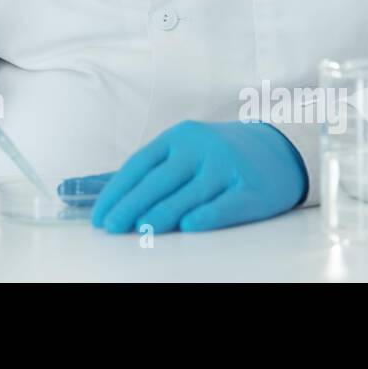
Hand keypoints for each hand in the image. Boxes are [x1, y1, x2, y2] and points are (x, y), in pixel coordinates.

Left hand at [61, 120, 306, 233]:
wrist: (279, 150)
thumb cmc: (216, 155)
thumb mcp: (181, 151)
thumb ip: (142, 172)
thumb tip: (88, 192)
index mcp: (178, 137)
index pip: (139, 165)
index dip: (117, 191)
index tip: (99, 216)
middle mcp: (201, 148)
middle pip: (160, 181)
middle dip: (132, 205)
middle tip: (112, 227)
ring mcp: (228, 167)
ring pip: (189, 194)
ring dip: (162, 213)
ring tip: (139, 230)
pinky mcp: (253, 189)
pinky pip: (226, 204)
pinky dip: (207, 215)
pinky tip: (188, 226)